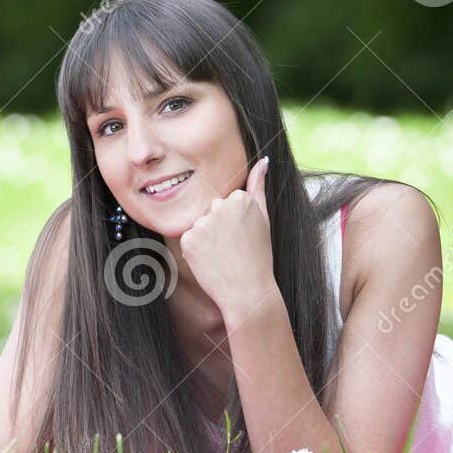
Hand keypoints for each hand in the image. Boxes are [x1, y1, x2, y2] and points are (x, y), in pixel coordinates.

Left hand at [178, 156, 275, 320]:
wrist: (248, 291)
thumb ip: (259, 186)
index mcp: (239, 198)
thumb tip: (264, 161)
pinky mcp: (188, 239)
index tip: (243, 238)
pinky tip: (211, 261)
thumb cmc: (259, 256)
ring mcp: (202, 223)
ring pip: (199, 225)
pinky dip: (196, 250)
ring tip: (223, 256)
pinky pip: (189, 239)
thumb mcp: (264, 218)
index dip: (235, 223)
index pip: (228, 202)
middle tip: (234, 249)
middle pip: (212, 211)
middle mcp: (220, 206)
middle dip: (219, 228)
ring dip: (207, 239)